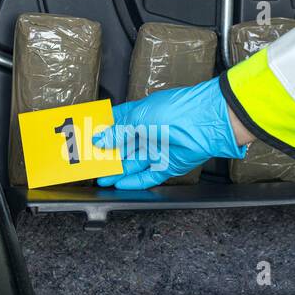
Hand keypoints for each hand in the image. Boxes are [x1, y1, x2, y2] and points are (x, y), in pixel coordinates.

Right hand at [93, 78, 248, 189]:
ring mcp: (159, 150)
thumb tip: (99, 139)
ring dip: (117, 172)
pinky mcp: (169, 165)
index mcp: (140, 116)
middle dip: (107, 157)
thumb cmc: (176, 110)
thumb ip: (117, 131)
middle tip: (91, 165)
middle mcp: (149, 133)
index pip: (116, 125)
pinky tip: (121, 184)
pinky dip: (135, 181)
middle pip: (123, 148)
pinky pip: (149, 176)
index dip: (101, 134)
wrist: (207, 122)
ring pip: (133, 164)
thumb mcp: (139, 117)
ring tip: (102, 179)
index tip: (87, 142)